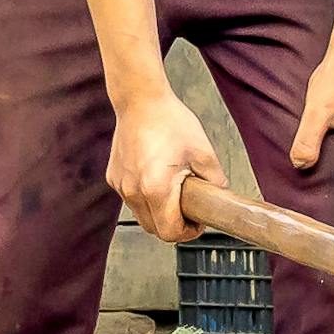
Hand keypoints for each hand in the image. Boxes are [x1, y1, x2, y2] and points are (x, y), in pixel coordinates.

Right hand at [106, 77, 232, 248]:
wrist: (140, 100)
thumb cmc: (170, 121)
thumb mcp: (204, 153)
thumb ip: (215, 182)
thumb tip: (219, 198)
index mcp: (156, 189)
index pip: (170, 233)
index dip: (188, 233)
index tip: (197, 222)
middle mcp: (133, 191)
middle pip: (154, 230)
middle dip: (174, 225)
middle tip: (189, 209)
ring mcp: (121, 186)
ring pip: (141, 216)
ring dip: (158, 212)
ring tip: (173, 190)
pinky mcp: (114, 178)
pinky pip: (131, 199)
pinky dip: (145, 197)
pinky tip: (156, 177)